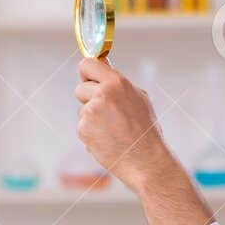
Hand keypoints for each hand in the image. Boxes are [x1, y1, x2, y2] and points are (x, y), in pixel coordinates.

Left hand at [74, 57, 170, 189]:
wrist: (145, 160)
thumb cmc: (145, 130)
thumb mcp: (138, 98)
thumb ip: (118, 84)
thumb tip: (103, 69)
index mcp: (117, 83)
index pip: (87, 64)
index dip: (86, 73)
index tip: (88, 79)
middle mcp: (102, 94)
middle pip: (80, 89)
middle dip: (88, 99)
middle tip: (106, 113)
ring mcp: (91, 112)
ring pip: (81, 110)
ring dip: (91, 118)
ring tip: (112, 130)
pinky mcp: (83, 129)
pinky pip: (82, 126)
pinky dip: (91, 133)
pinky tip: (107, 139)